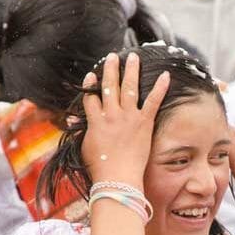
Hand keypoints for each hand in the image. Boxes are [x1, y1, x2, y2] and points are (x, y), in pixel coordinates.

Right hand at [81, 52, 169, 187]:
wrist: (117, 178)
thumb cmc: (100, 168)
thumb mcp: (84, 147)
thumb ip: (80, 130)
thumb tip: (70, 119)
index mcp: (95, 121)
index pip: (91, 97)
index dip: (91, 85)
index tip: (92, 75)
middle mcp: (111, 115)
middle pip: (109, 86)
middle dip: (111, 69)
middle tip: (112, 56)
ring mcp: (128, 117)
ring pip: (129, 88)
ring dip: (131, 70)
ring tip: (133, 57)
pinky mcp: (144, 123)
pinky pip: (152, 101)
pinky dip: (159, 88)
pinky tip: (165, 75)